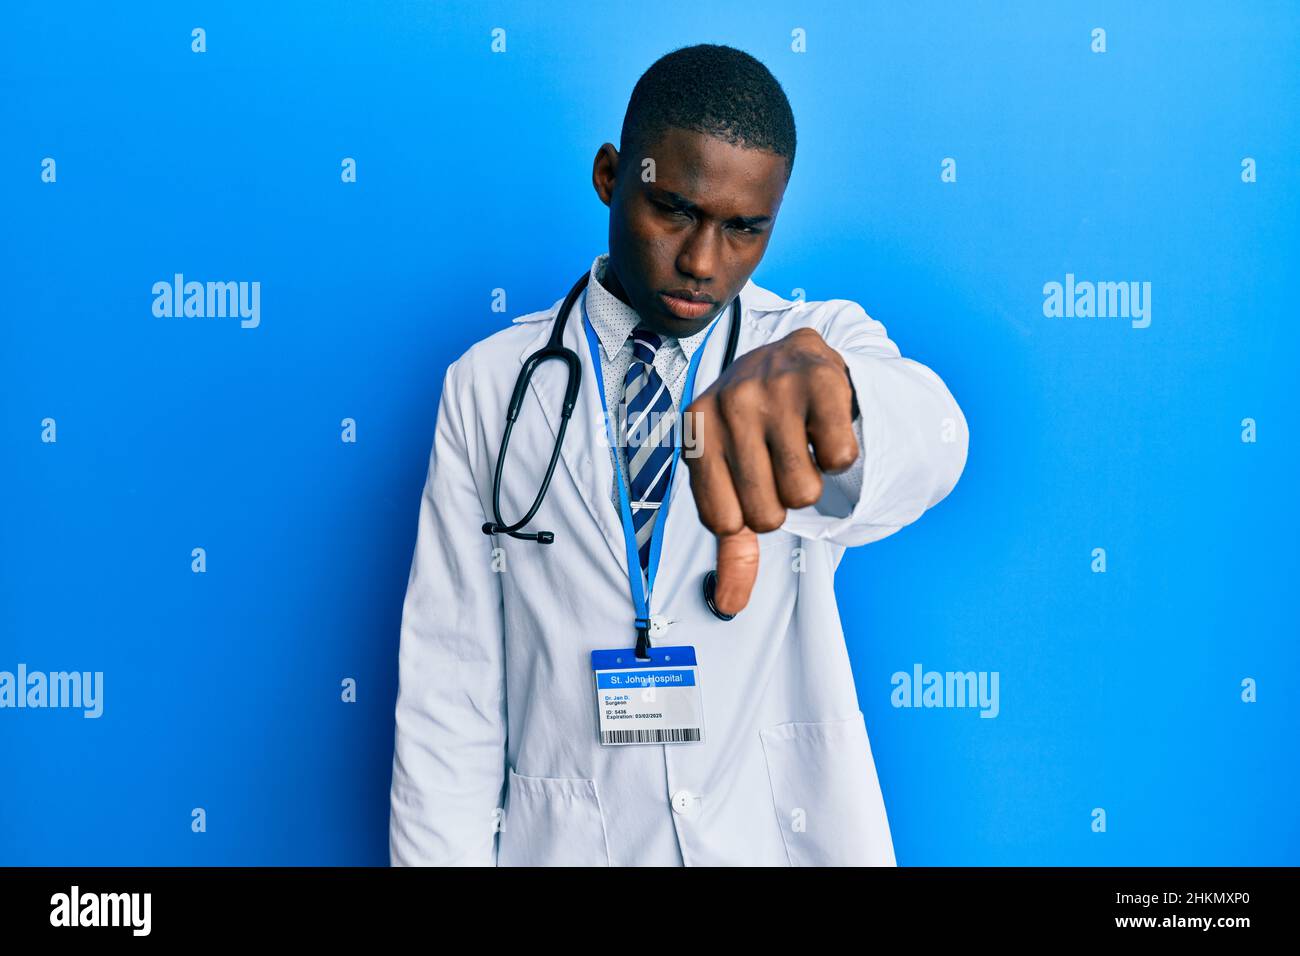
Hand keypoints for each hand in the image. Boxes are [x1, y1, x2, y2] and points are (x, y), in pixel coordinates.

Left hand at [683, 327, 859, 615]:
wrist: (792, 356)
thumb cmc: (756, 430)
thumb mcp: (731, 478)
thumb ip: (732, 545)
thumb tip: (729, 605)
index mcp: (697, 428)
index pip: (725, 521)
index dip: (748, 512)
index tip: (751, 479)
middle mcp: (729, 403)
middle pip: (768, 514)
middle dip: (782, 498)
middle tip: (780, 460)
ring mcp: (774, 388)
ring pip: (805, 491)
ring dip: (812, 478)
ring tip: (800, 442)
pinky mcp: (821, 380)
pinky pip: (840, 459)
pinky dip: (839, 453)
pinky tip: (823, 426)